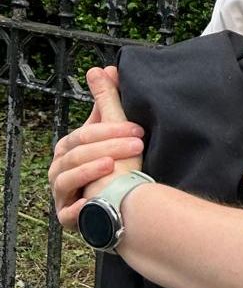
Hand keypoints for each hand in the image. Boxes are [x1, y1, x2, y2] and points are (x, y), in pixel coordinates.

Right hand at [48, 66, 143, 229]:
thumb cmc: (123, 168)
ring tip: (112, 164)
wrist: (132, 205)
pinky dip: (79, 207)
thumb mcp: (116, 131)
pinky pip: (67, 213)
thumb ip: (108, 100)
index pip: (82, 135)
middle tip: (137, 144)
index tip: (137, 130)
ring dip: (90, 170)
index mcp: (69, 151)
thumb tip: (102, 68)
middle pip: (76, 154)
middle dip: (107, 147)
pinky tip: (91, 201)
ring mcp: (63, 196)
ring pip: (67, 178)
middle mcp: (60, 172)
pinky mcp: (68, 219)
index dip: (109, 130)